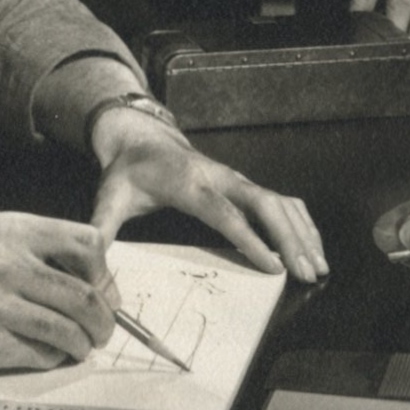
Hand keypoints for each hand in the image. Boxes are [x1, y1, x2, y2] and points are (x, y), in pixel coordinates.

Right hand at [0, 211, 114, 373]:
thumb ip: (32, 249)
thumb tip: (91, 277)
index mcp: (10, 229)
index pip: (87, 244)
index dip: (105, 271)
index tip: (102, 289)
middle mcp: (5, 262)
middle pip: (85, 294)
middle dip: (105, 320)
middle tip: (103, 330)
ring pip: (68, 331)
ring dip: (82, 344)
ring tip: (80, 347)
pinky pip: (39, 355)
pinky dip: (51, 358)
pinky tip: (45, 354)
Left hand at [87, 108, 326, 282]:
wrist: (141, 136)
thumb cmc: (128, 172)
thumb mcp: (109, 198)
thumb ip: (100, 230)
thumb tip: (91, 265)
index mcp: (189, 183)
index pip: (225, 214)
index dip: (251, 240)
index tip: (274, 266)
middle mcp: (220, 178)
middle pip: (264, 205)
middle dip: (289, 239)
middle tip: (305, 273)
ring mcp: (237, 179)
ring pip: (280, 202)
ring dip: (303, 233)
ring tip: (318, 267)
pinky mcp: (245, 184)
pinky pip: (282, 201)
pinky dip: (302, 223)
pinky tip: (312, 246)